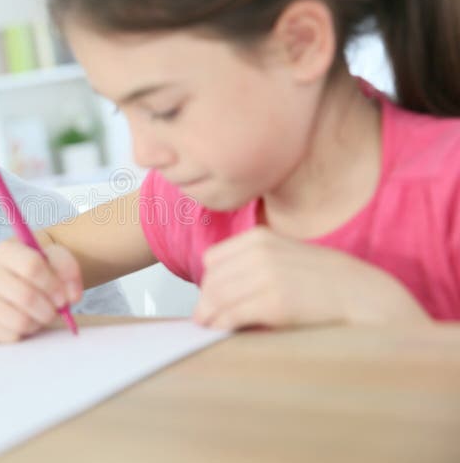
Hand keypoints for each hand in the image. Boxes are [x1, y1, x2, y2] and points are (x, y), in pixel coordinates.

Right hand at [0, 238, 82, 342]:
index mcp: (5, 250)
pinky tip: (25, 323)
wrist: (27, 283)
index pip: (31, 266)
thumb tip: (70, 294)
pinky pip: (7, 336)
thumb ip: (69, 271)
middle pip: (24, 296)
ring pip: (17, 320)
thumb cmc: (43, 271)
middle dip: (47, 308)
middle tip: (55, 310)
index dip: (52, 284)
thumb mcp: (59, 261)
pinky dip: (24, 334)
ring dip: (37, 322)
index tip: (63, 296)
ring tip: (40, 316)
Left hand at [193, 226, 429, 329]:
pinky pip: (232, 315)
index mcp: (260, 237)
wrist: (366, 295)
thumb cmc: (327, 281)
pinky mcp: (275, 302)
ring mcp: (267, 276)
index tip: (211, 299)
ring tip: (209, 328)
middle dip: (205, 303)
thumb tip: (217, 291)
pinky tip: (223, 332)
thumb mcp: (287, 256)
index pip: (213, 260)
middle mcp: (260, 252)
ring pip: (216, 298)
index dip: (209, 282)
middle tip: (204, 320)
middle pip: (211, 281)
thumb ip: (254, 264)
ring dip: (209, 317)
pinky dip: (222, 325)